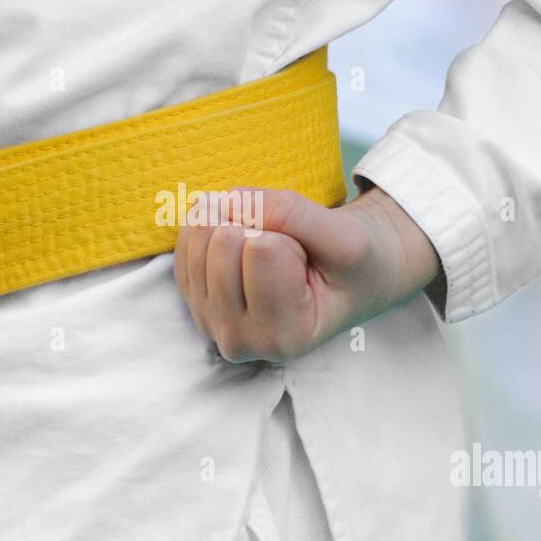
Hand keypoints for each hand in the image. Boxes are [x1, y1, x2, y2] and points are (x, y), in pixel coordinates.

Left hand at [173, 185, 440, 362]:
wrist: (348, 275)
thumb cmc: (354, 264)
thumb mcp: (346, 237)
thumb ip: (294, 215)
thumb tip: (232, 200)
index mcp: (285, 336)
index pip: (261, 247)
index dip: (290, 234)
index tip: (310, 259)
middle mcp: (240, 340)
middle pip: (224, 239)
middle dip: (263, 225)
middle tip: (291, 251)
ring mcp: (209, 321)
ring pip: (202, 232)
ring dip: (239, 220)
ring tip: (272, 247)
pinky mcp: (192, 298)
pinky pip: (186, 234)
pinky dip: (217, 220)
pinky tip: (245, 236)